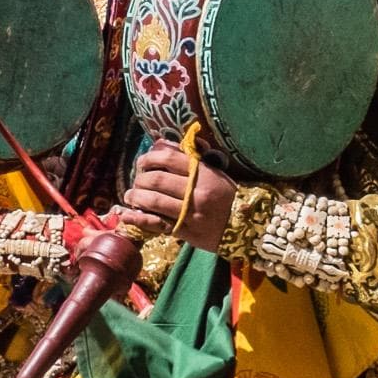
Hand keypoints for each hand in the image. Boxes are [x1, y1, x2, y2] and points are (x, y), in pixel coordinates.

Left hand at [121, 145, 236, 252]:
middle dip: (140, 179)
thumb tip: (161, 146)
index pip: (169, 159)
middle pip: (156, 179)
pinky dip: (139, 218)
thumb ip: (190, 162)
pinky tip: (128, 215)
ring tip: (131, 196)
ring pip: (154, 201)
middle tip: (137, 181)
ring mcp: (190, 213)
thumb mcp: (215, 174)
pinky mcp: (186, 231)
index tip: (142, 162)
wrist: (248, 226)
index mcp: (203, 174)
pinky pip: (157, 223)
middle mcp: (196, 192)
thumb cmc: (229, 197)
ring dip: (136, 197)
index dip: (149, 158)